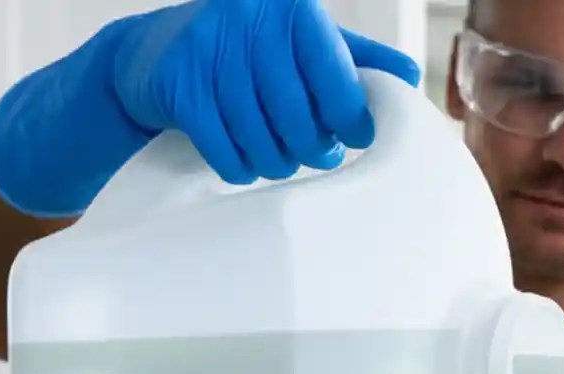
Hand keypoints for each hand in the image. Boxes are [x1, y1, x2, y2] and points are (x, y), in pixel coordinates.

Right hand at [0, 0, 420, 216]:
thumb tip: (410, 79)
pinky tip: (244, 163)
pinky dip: (239, 167)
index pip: (337, 81)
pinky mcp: (179, 85)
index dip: (351, 120)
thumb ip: (356, 59)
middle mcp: (251, 17)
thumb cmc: (247, 53)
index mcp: (293, 8)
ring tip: (280, 160)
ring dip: (276, 163)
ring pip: (262, 137)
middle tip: (317, 156)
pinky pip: (225, 149)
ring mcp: (210, 49)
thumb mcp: (302, 45)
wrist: (152, 53)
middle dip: (313, 149)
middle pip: (300, 117)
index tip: (355, 138)